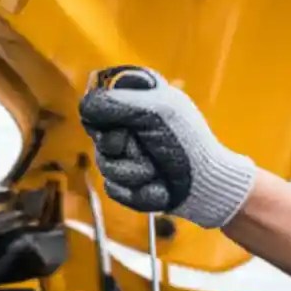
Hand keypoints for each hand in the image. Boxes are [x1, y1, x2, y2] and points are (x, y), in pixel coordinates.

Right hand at [79, 66, 255, 228]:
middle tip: (145, 147)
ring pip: (104, 164)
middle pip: (98, 136)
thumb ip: (117, 102)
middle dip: (122, 147)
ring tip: (156, 170)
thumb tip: (85, 107)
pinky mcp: (126, 182)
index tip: (121, 122)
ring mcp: (126, 155)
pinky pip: (112, 187)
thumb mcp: (156, 111)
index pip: (97, 102)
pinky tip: (155, 186)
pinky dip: (136, 190)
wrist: (205, 187)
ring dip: (132, 172)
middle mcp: (129, 125)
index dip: (103, 115)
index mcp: (137, 100)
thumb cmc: (188, 143)